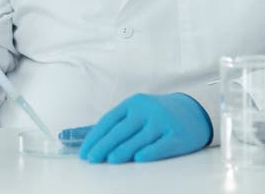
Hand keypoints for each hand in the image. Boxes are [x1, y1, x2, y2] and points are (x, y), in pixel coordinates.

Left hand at [59, 93, 211, 163]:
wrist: (193, 111)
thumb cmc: (155, 115)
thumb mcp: (132, 113)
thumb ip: (107, 126)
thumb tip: (72, 137)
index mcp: (132, 104)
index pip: (109, 120)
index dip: (95, 137)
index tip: (84, 152)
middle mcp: (147, 111)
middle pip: (122, 130)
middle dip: (104, 145)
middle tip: (92, 159)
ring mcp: (163, 122)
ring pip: (140, 138)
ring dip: (124, 149)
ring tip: (110, 159)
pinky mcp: (178, 135)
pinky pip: (162, 144)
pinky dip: (151, 151)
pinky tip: (139, 158)